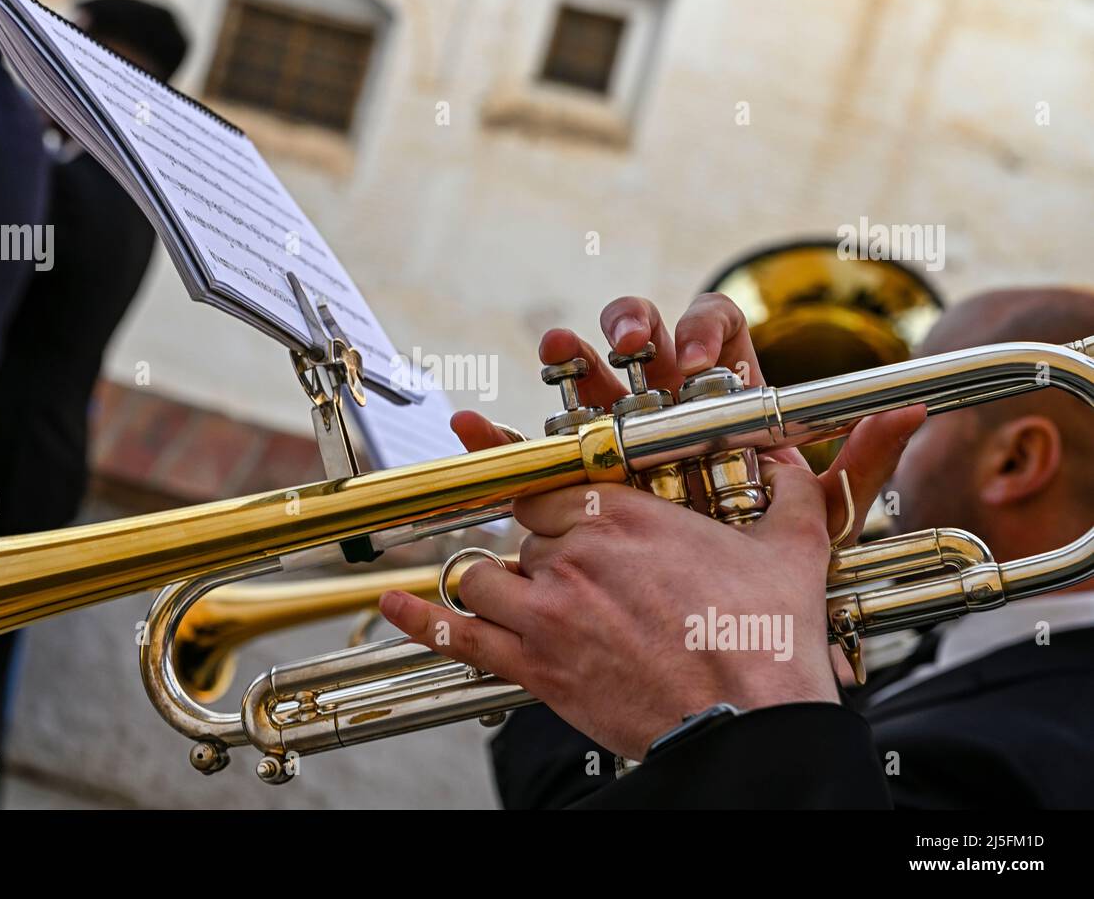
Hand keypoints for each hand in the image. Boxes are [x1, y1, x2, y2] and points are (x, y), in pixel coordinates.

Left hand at [381, 461, 839, 759]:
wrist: (749, 723)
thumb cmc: (768, 639)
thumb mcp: (790, 549)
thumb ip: (786, 491)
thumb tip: (789, 459)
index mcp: (624, 511)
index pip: (548, 479)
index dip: (533, 484)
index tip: (501, 464)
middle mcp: (574, 549)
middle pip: (523, 533)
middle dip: (543, 552)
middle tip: (577, 580)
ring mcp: (548, 607)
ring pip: (486, 574)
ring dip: (497, 584)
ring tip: (525, 600)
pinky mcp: (535, 665)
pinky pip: (460, 636)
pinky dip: (422, 619)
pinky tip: (394, 604)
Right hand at [452, 293, 925, 545]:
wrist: (719, 643)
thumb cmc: (769, 579)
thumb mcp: (816, 526)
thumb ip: (862, 467)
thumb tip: (912, 414)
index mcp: (719, 403)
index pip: (711, 335)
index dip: (704, 332)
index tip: (703, 354)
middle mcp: (662, 412)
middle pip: (640, 344)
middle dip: (629, 331)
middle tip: (629, 346)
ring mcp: (613, 443)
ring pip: (583, 385)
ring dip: (567, 360)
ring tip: (557, 350)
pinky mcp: (571, 487)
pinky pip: (530, 458)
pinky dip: (498, 443)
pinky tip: (474, 423)